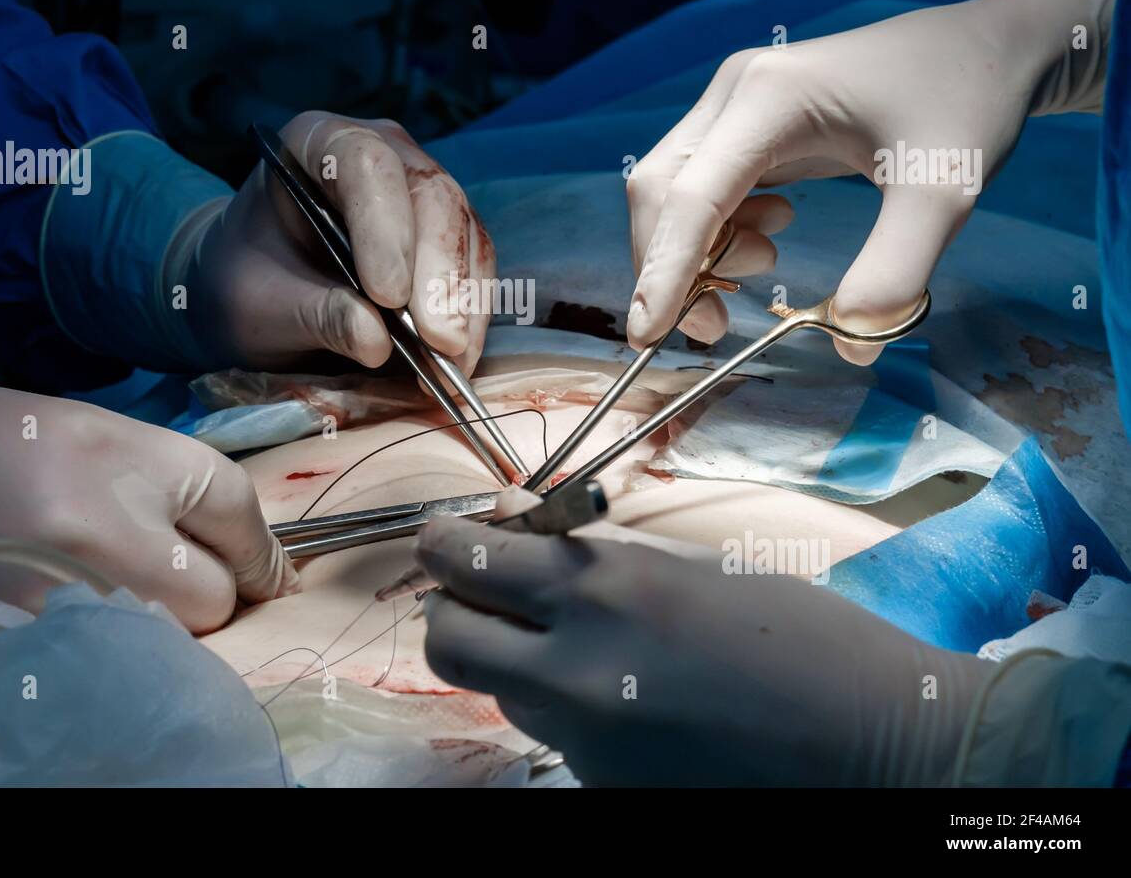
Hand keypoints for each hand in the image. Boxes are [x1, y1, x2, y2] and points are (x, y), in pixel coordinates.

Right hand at [0, 386, 296, 632]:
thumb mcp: (70, 428)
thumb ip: (153, 481)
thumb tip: (223, 543)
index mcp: (114, 449)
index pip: (234, 505)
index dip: (258, 547)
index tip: (263, 571)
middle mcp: (96, 522)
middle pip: (211, 595)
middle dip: (203, 595)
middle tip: (165, 582)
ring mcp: (55, 594)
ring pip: (161, 643)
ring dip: (152, 629)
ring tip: (99, 593)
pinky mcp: (15, 650)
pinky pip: (101, 669)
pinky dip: (98, 657)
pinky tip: (61, 620)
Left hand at [184, 112, 494, 373]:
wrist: (258, 289)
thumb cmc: (247, 282)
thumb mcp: (262, 306)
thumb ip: (315, 315)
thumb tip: (376, 341)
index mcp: (316, 142)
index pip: (366, 163)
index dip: (385, 228)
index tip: (387, 297)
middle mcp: (381, 150)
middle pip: (432, 195)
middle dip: (440, 274)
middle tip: (439, 343)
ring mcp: (420, 188)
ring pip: (464, 230)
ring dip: (464, 300)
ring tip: (453, 361)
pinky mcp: (447, 231)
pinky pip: (474, 264)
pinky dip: (471, 313)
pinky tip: (460, 356)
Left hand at [417, 516, 989, 785]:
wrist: (881, 749)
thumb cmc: (806, 637)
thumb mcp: (695, 572)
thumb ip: (597, 559)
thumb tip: (519, 533)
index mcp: (604, 594)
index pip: (467, 563)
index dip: (445, 544)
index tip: (448, 536)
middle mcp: (575, 673)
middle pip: (447, 642)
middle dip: (454, 608)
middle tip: (487, 591)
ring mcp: (586, 746)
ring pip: (500, 693)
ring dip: (515, 661)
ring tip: (582, 643)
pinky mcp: (605, 792)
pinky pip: (556, 739)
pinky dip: (570, 711)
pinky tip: (633, 697)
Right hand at [627, 0, 1116, 362]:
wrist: (990, 50)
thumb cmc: (968, 103)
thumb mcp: (944, 190)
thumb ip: (896, 270)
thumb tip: (850, 345)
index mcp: (770, 97)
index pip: (691, 195)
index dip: (664, 269)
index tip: (647, 335)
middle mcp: (736, 94)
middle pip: (662, 192)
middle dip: (671, 268)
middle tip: (715, 327)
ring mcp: (737, 107)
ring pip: (674, 194)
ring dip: (695, 253)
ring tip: (768, 268)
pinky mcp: (749, 125)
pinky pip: (704, 190)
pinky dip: (719, 234)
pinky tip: (773, 238)